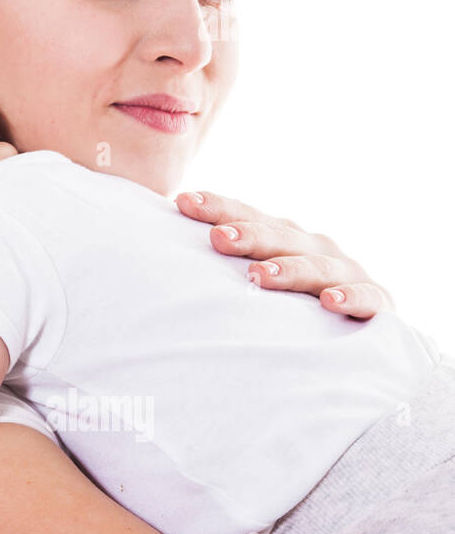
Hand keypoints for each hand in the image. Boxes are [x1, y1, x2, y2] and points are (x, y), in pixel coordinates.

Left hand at [175, 190, 394, 318]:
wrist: (361, 331)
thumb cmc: (290, 301)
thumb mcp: (258, 275)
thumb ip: (219, 261)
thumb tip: (155, 245)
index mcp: (282, 236)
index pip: (245, 217)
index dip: (217, 208)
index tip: (182, 202)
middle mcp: (314, 248)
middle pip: (278, 236)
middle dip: (248, 235)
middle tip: (217, 239)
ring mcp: (346, 272)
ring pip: (316, 267)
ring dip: (288, 269)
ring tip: (259, 276)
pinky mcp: (377, 303)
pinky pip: (366, 300)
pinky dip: (350, 298)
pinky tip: (329, 302)